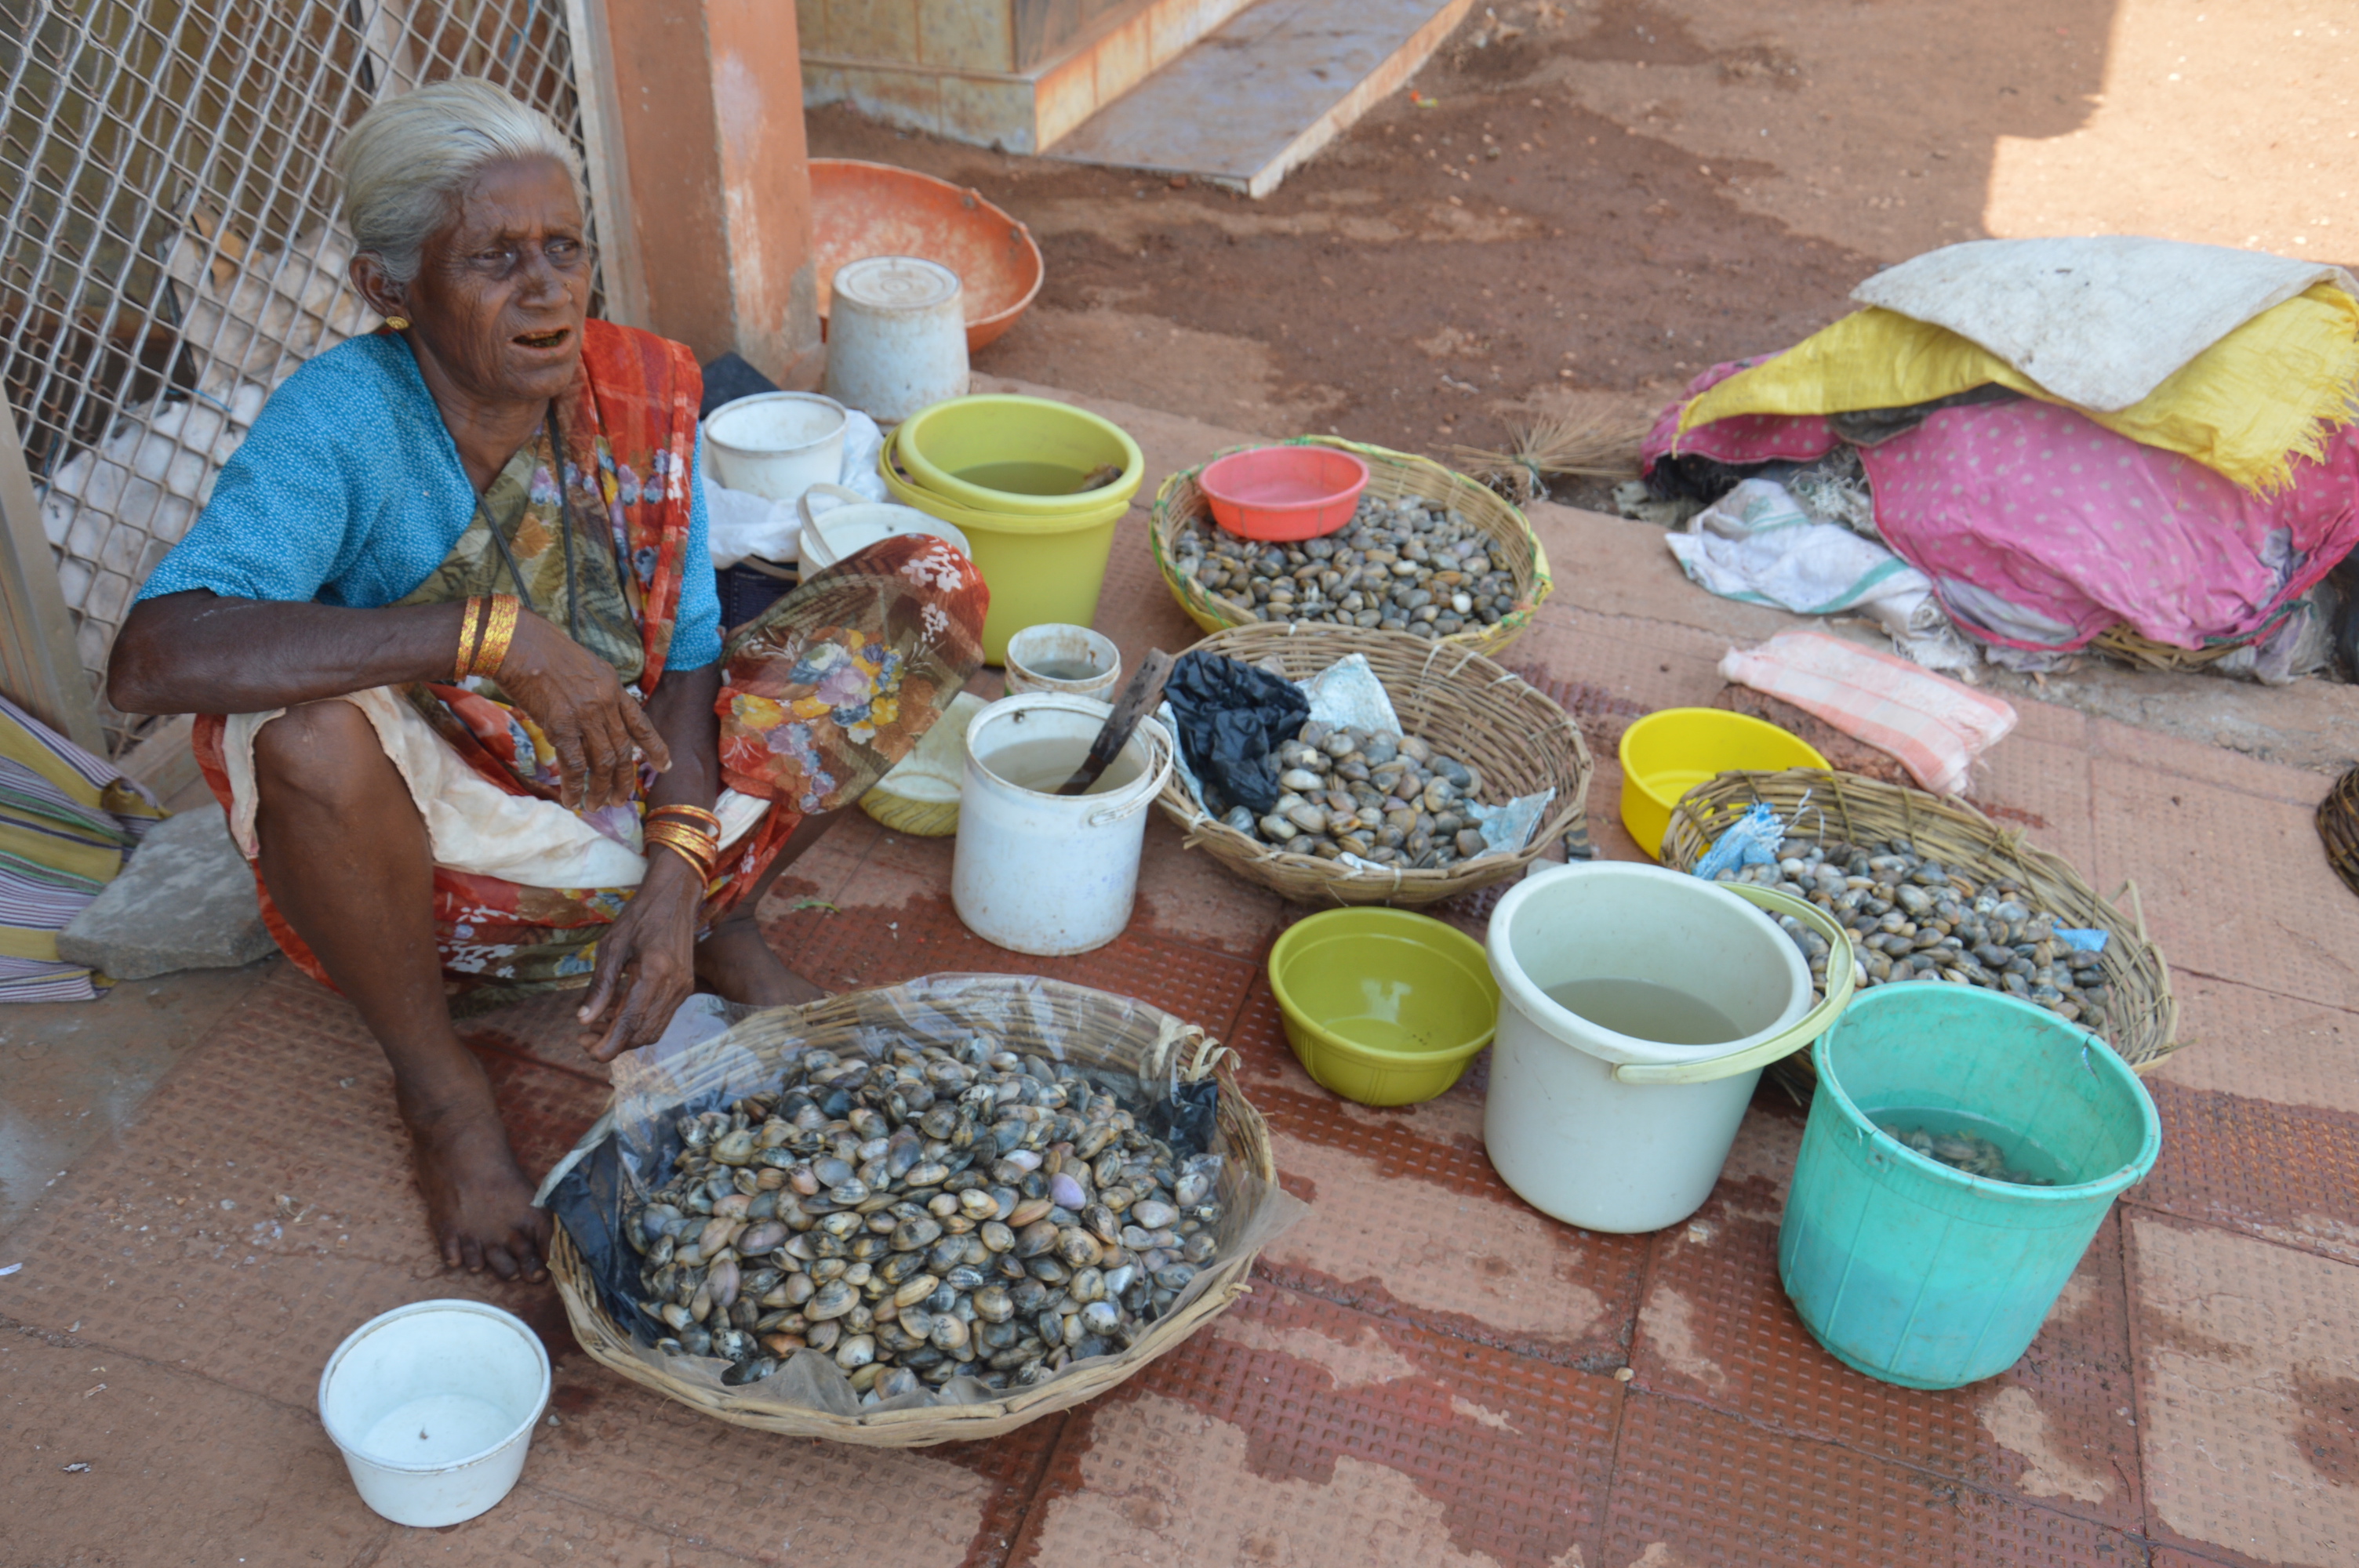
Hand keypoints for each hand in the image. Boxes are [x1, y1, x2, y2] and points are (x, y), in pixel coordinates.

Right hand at [491, 610, 671, 808]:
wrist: (516, 642)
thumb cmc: (540, 648)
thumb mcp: (582, 665)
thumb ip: (593, 690)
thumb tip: (595, 714)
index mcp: (612, 686)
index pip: (640, 723)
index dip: (655, 747)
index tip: (666, 766)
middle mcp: (604, 703)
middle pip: (623, 750)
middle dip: (624, 779)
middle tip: (620, 800)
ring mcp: (585, 715)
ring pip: (602, 762)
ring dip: (600, 788)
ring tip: (597, 805)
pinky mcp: (560, 726)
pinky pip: (573, 764)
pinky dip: (574, 786)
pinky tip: (571, 799)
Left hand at [577, 848, 701, 1061]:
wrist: (675, 897)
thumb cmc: (639, 915)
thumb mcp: (611, 946)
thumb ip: (599, 986)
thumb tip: (583, 1020)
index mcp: (653, 974)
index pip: (630, 1024)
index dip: (608, 1045)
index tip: (587, 1051)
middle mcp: (674, 987)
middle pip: (643, 1034)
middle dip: (614, 1043)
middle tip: (585, 1036)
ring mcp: (683, 989)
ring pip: (654, 1030)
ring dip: (626, 1036)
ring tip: (599, 1025)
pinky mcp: (685, 988)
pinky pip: (661, 1017)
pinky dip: (639, 1023)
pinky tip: (618, 1012)